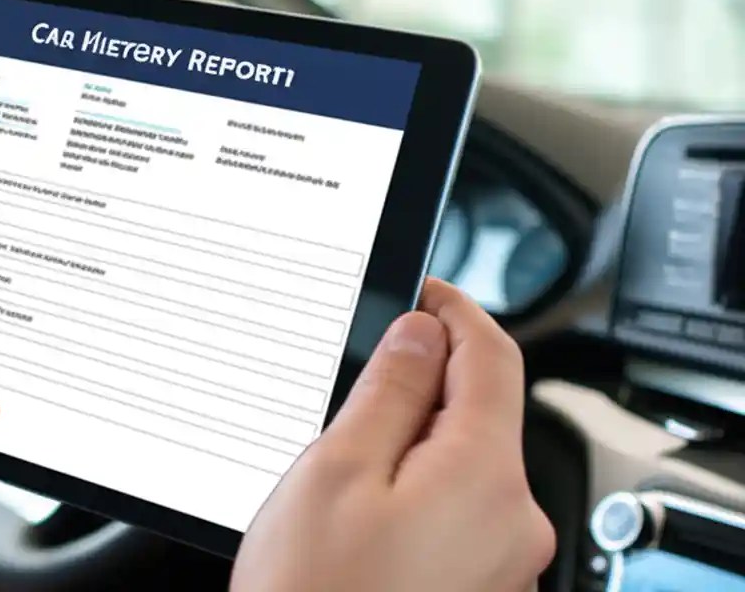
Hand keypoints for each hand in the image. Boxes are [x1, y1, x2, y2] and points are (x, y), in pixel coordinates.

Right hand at [231, 279, 554, 591]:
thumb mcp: (337, 470)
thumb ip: (389, 391)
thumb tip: (421, 335)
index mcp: (484, 477)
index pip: (493, 356)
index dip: (456, 309)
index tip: (425, 289)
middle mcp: (513, 521)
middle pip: (483, 411)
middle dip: (425, 380)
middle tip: (356, 378)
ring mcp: (503, 561)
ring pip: (467, 462)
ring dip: (417, 437)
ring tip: (344, 461)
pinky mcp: (479, 586)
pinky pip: (460, 510)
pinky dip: (420, 486)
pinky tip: (363, 508)